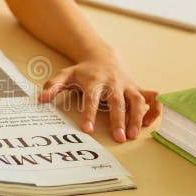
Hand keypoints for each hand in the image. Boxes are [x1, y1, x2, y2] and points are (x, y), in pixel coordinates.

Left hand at [37, 50, 160, 142]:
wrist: (102, 57)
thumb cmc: (83, 71)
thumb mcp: (66, 75)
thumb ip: (53, 86)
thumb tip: (40, 99)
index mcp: (94, 81)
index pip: (91, 98)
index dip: (89, 113)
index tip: (87, 130)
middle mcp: (113, 83)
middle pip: (117, 101)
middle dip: (118, 120)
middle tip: (119, 138)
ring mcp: (127, 85)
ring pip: (136, 100)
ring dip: (137, 117)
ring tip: (133, 135)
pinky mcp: (137, 88)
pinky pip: (151, 98)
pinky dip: (154, 109)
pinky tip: (149, 123)